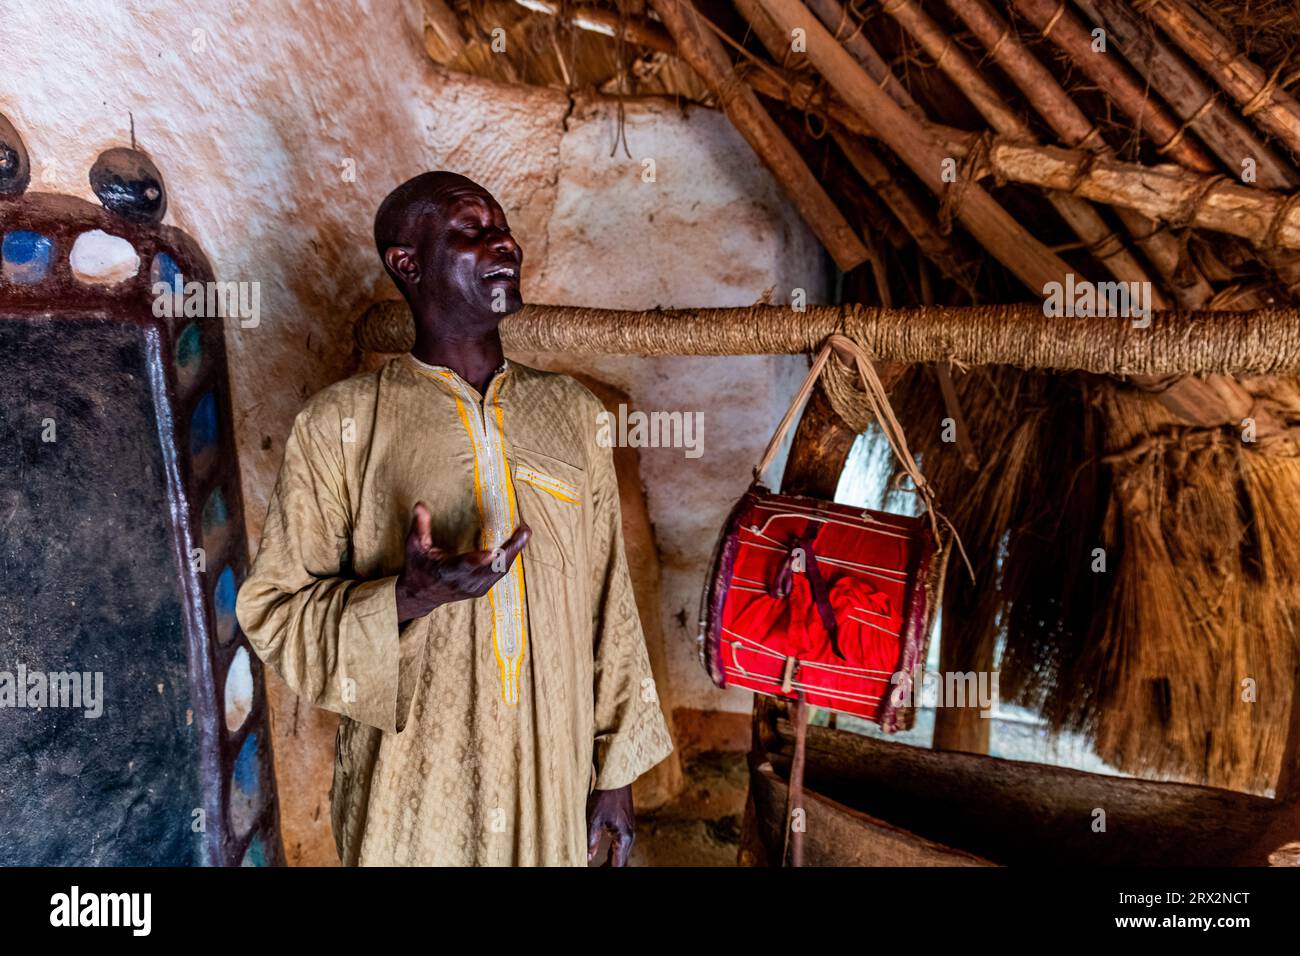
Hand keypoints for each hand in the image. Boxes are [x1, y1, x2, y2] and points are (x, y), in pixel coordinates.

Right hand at [394, 501, 529, 623]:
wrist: (421, 595)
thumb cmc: (418, 567)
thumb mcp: (415, 546)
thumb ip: (420, 526)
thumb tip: (420, 505)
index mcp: (446, 572)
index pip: (463, 566)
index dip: (477, 560)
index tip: (491, 553)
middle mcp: (463, 582)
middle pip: (492, 568)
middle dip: (510, 550)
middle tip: (524, 531)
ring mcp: (474, 588)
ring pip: (500, 571)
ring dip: (514, 551)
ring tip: (524, 532)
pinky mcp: (481, 589)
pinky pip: (500, 573)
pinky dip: (509, 558)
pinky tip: (517, 542)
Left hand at [586, 785, 633, 866]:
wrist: (616, 777)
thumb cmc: (605, 796)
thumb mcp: (594, 819)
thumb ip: (591, 840)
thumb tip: (588, 857)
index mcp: (624, 837)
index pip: (617, 865)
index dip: (607, 870)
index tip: (597, 871)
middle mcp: (629, 836)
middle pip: (621, 861)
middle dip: (610, 868)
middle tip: (597, 869)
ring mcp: (629, 831)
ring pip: (622, 854)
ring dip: (612, 863)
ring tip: (599, 867)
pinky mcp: (626, 826)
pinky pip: (621, 846)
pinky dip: (614, 854)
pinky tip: (605, 856)